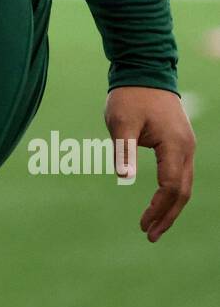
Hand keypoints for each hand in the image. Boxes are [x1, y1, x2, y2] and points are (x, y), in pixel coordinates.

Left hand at [104, 86, 194, 240]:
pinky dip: (171, 193)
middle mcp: (186, 148)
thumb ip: (123, 149)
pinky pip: (180, 174)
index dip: (158, 208)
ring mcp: (186, 145)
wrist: (145, 70)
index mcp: (174, 145)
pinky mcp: (180, 143)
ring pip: (184, 185)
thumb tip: (124, 178)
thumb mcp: (121, 121)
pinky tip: (159, 203)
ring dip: (170, 207)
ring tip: (153, 227)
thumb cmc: (131, 95)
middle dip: (167, 216)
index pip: (171, 186)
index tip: (143, 225)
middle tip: (149, 235)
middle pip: (183, 192)